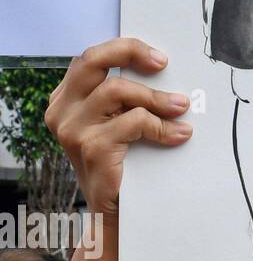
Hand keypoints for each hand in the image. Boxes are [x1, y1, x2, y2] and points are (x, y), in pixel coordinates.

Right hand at [44, 38, 191, 220]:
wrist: (115, 211)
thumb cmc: (122, 160)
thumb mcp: (117, 121)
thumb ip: (126, 96)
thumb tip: (163, 68)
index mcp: (66, 99)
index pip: (90, 57)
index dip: (124, 49)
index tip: (158, 57)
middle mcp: (62, 111)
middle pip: (93, 61)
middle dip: (131, 53)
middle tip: (164, 64)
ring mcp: (73, 130)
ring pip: (117, 91)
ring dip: (157, 98)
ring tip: (181, 108)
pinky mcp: (92, 148)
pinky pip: (133, 122)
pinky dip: (162, 126)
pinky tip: (179, 134)